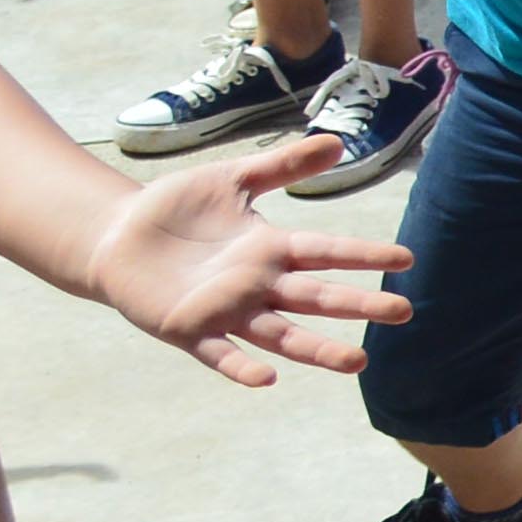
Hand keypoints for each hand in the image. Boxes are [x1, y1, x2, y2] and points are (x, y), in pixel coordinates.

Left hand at [84, 146, 411, 384]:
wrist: (115, 236)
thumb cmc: (175, 208)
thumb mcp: (232, 178)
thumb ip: (282, 165)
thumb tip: (337, 142)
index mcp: (270, 249)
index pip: (326, 253)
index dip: (363, 255)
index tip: (406, 260)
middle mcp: (257, 285)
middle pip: (316, 297)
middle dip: (359, 305)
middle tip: (404, 313)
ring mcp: (226, 310)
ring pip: (281, 334)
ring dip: (318, 349)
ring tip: (357, 363)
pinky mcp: (188, 330)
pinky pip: (220, 354)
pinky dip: (242, 368)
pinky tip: (266, 378)